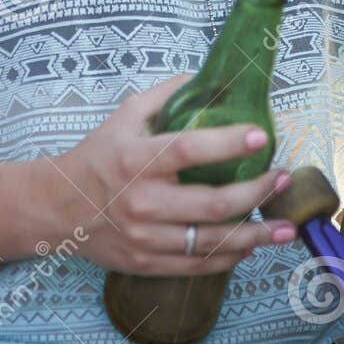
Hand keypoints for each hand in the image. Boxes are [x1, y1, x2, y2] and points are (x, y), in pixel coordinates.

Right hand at [53, 75, 297, 275]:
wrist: (58, 207)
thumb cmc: (98, 155)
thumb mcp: (124, 116)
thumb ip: (166, 96)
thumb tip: (209, 79)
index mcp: (136, 160)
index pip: (188, 149)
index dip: (227, 143)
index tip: (260, 135)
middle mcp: (142, 201)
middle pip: (212, 203)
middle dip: (257, 192)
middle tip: (283, 178)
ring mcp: (145, 237)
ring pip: (212, 241)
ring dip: (256, 235)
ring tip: (286, 226)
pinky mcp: (147, 262)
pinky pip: (198, 265)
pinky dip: (230, 256)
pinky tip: (252, 245)